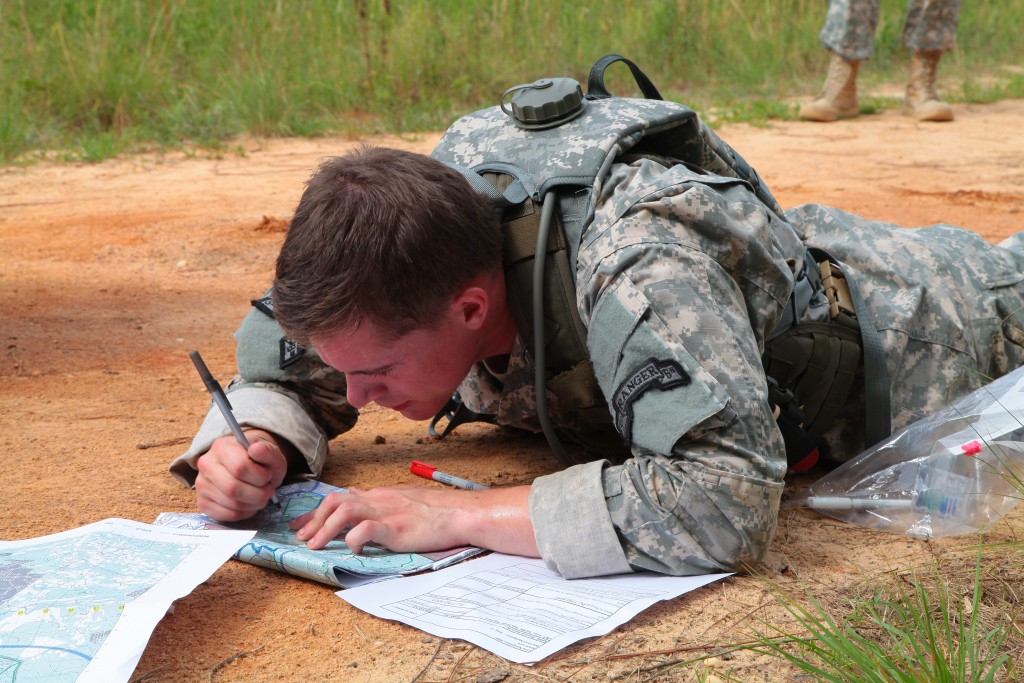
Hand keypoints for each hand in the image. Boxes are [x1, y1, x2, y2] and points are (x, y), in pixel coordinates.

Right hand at [195, 429, 287, 520]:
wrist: (249, 467)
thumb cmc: (260, 461)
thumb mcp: (270, 453)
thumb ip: (267, 451)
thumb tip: (256, 449)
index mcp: (221, 447)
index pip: (240, 467)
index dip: (260, 476)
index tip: (268, 475)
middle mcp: (206, 465)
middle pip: (233, 489)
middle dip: (258, 494)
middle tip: (268, 490)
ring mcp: (201, 485)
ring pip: (232, 504)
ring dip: (254, 504)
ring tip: (261, 496)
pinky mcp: (203, 503)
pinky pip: (227, 515)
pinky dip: (245, 513)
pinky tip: (250, 503)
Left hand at [289, 485, 538, 556]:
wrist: (459, 513)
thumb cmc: (436, 511)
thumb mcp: (402, 500)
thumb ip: (377, 500)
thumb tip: (355, 495)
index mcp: (378, 495)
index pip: (339, 497)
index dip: (315, 512)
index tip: (300, 525)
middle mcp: (378, 499)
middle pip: (334, 500)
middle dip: (313, 520)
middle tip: (301, 538)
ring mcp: (386, 512)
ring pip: (343, 510)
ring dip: (324, 529)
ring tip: (315, 546)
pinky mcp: (395, 527)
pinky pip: (365, 529)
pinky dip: (352, 540)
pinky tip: (353, 550)